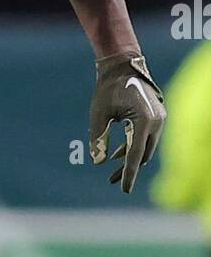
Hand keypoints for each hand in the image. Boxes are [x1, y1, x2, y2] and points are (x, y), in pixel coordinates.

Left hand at [89, 51, 165, 192]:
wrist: (122, 66)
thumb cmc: (108, 88)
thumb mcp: (99, 113)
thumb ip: (98, 138)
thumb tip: (98, 162)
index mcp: (144, 119)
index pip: (136, 154)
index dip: (129, 173)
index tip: (124, 190)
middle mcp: (156, 121)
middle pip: (144, 154)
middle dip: (129, 169)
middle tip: (112, 182)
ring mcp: (159, 119)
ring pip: (146, 148)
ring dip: (131, 159)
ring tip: (113, 174)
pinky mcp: (155, 117)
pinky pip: (145, 139)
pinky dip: (133, 148)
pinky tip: (117, 155)